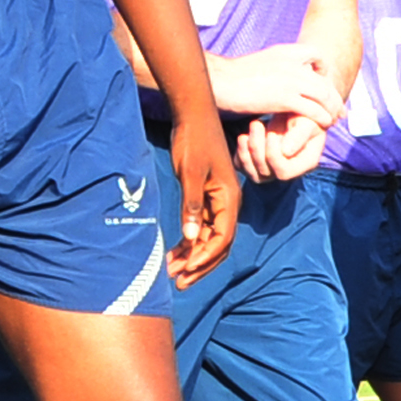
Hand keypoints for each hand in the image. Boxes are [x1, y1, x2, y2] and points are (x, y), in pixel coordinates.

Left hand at [164, 109, 240, 288]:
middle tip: (178, 283)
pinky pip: (201, 228)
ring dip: (193, 257)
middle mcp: (227, 204)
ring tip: (171, 272)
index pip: (222, 238)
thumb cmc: (193, 141)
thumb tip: (192, 237)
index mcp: (229, 199)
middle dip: (199, 266)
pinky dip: (189, 242)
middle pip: (219, 245)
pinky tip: (174, 252)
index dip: (204, 258)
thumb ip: (191, 206)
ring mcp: (217, 202)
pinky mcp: (206, 198)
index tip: (185, 271)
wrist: (194, 117)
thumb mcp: (190, 173)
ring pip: (209, 239)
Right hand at [207, 46, 343, 124]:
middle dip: (334, 96)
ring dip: (332, 109)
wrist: (220, 81)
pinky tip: (322, 124)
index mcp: (286, 51)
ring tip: (333, 119)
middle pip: (324, 80)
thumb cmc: (236, 75)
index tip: (323, 81)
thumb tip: (286, 73)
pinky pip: (312, 109)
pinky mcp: (284, 98)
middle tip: (340, 109)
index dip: (323, 69)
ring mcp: (290, 80)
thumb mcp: (263, 61)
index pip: (316, 54)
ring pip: (323, 95)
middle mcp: (292, 63)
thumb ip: (279, 66)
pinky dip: (321, 118)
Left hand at [235, 112, 327, 183]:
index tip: (271, 132)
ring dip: (247, 149)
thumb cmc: (304, 115)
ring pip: (252, 173)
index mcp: (306, 163)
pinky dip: (240, 152)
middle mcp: (289, 171)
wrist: (293, 111)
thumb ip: (299, 135)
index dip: (272, 154)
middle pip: (266, 173)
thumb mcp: (307, 120)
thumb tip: (285, 152)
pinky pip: (242, 167)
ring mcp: (273, 170)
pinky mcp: (256, 165)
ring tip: (252, 127)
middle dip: (257, 147)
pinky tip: (245, 136)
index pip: (284, 172)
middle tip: (256, 123)